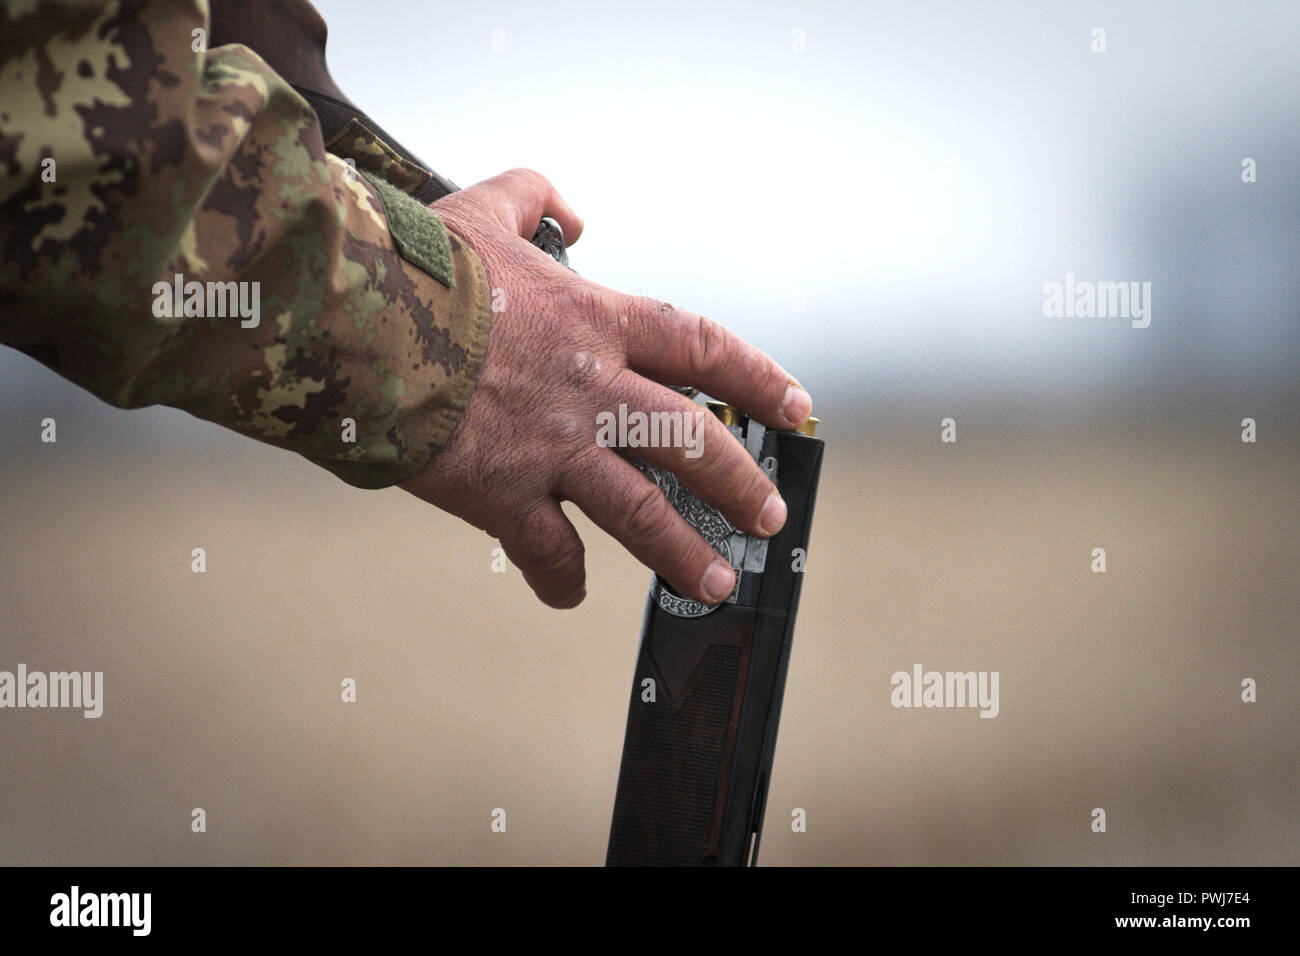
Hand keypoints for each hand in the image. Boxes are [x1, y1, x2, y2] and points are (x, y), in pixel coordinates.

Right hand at [400, 169, 812, 608]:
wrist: (355, 320)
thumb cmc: (418, 263)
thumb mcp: (486, 206)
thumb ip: (537, 195)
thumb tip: (573, 209)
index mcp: (597, 321)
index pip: (704, 349)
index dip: (759, 379)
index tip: (796, 408)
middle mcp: (592, 389)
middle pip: (692, 443)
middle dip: (740, 483)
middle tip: (771, 517)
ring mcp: (552, 446)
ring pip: (640, 512)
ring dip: (683, 553)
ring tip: (719, 584)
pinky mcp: (501, 493)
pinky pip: (546, 548)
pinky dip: (561, 577)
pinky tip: (570, 593)